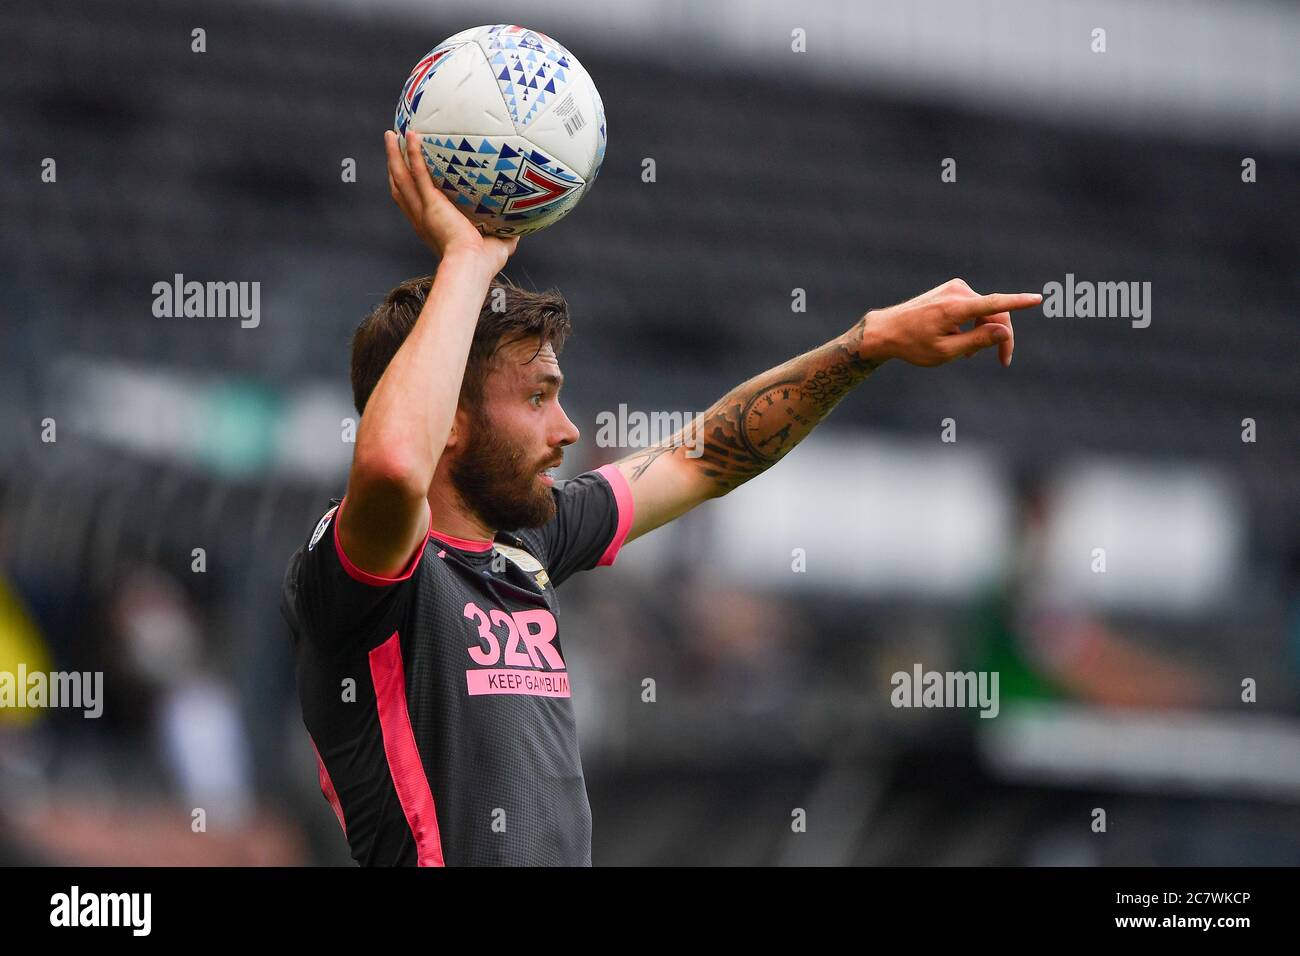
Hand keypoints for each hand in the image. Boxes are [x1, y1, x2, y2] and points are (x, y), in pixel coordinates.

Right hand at [385, 130, 519, 271]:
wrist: (472, 266)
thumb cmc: (483, 264)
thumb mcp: (496, 245)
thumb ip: (505, 234)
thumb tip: (520, 227)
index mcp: (431, 227)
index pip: (413, 204)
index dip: (407, 188)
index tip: (406, 174)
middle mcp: (421, 218)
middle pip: (400, 186)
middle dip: (394, 165)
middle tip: (391, 145)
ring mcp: (424, 210)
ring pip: (402, 177)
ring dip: (394, 155)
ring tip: (390, 134)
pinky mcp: (431, 204)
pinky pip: (419, 173)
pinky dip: (412, 154)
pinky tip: (411, 135)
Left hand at [863, 279, 1040, 367]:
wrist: (886, 330)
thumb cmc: (913, 345)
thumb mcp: (945, 352)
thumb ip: (976, 342)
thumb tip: (1004, 332)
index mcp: (955, 308)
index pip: (994, 304)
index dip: (1018, 302)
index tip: (1037, 299)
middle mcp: (957, 292)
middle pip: (994, 313)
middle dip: (1001, 336)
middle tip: (1004, 361)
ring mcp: (954, 288)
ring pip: (985, 311)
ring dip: (984, 332)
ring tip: (970, 356)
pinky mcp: (951, 290)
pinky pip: (973, 307)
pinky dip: (973, 324)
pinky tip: (962, 342)